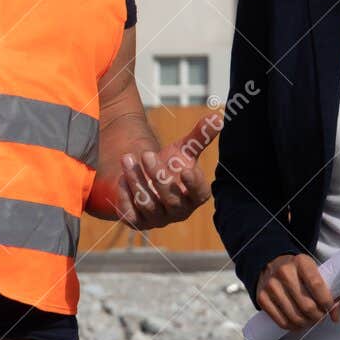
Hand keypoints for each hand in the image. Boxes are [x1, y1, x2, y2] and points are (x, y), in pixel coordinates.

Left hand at [115, 113, 221, 229]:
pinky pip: (131, 215)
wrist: (144, 179)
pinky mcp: (137, 222)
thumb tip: (217, 117)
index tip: (186, 170)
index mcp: (194, 195)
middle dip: (158, 176)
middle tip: (146, 154)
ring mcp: (157, 219)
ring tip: (127, 158)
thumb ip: (199, 136)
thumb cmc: (170, 165)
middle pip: (171, 199)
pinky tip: (122, 178)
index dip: (194, 184)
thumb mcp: (184, 150)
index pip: (199, 194)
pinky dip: (125, 196)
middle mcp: (178, 211)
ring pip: (148, 205)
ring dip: (137, 181)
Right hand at [255, 253, 339, 330]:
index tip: (329, 308)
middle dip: (317, 316)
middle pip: (307, 305)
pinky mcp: (262, 297)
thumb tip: (335, 315)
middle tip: (320, 317)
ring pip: (295, 316)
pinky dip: (293, 327)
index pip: (317, 285)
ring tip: (310, 321)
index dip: (327, 301)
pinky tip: (297, 323)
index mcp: (301, 262)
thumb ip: (330, 291)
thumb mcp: (315, 272)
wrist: (270, 265)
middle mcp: (284, 272)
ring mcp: (271, 285)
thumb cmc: (297, 271)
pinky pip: (281, 321)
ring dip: (306, 324)